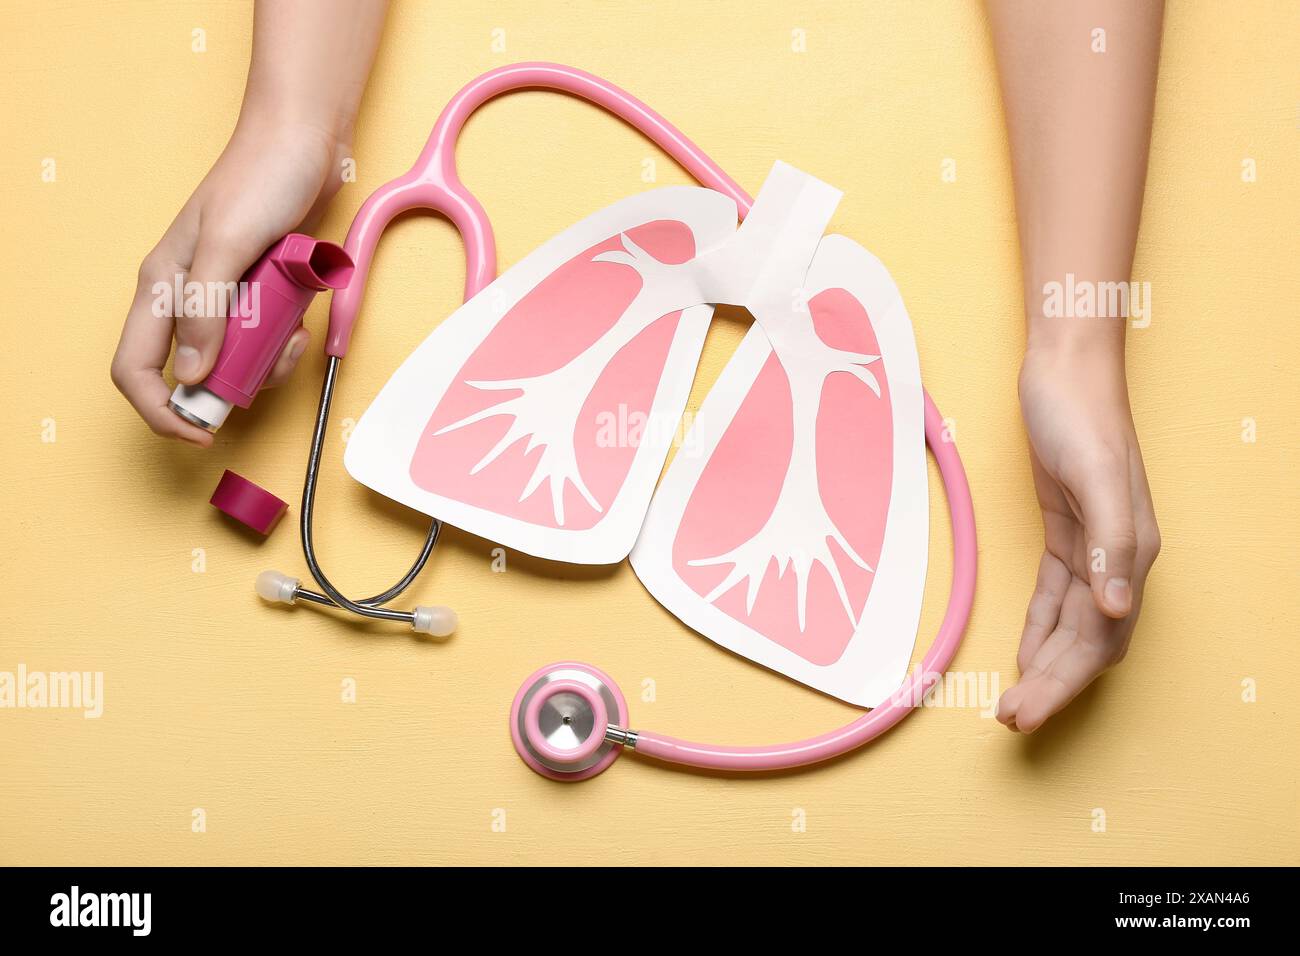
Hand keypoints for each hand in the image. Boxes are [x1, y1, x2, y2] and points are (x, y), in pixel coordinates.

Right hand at [110, 113, 346, 445]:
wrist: (306, 142)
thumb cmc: (261, 178)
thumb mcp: (229, 245)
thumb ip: (206, 310)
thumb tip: (193, 375)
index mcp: (162, 285)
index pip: (136, 368)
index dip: (160, 409)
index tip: (200, 431)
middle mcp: (187, 296)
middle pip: (192, 375)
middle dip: (231, 386)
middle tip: (266, 368)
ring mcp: (226, 297)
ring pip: (234, 363)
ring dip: (266, 363)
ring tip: (292, 334)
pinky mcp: (261, 294)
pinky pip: (266, 340)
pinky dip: (285, 342)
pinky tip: (302, 320)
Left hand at [995, 340, 1160, 732]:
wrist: (1066, 371)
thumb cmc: (1081, 417)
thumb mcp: (1093, 476)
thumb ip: (1112, 544)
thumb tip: (1117, 608)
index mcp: (1132, 553)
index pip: (1099, 639)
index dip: (1063, 681)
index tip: (1024, 712)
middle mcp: (1118, 559)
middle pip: (1087, 643)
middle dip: (1051, 686)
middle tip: (1010, 720)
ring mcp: (1094, 547)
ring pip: (1072, 626)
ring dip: (1045, 665)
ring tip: (1013, 701)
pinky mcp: (1068, 532)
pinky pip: (1057, 596)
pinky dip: (1042, 627)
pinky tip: (1026, 652)